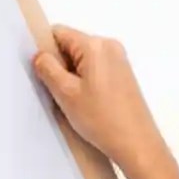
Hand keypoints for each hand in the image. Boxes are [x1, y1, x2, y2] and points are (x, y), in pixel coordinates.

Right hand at [33, 25, 163, 170]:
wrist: (138, 145)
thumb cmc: (101, 118)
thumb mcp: (66, 94)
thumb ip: (47, 68)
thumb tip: (40, 55)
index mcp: (95, 45)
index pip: (59, 33)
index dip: (46, 50)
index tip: (42, 74)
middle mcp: (110, 46)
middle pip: (72, 45)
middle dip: (60, 65)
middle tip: (58, 92)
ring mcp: (119, 60)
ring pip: (83, 59)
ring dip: (72, 76)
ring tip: (74, 101)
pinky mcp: (124, 75)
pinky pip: (96, 69)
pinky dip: (86, 81)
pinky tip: (87, 103)